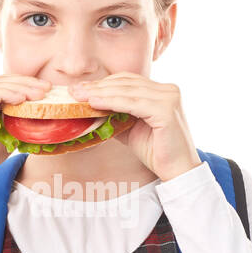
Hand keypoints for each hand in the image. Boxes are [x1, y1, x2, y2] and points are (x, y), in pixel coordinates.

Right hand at [0, 74, 48, 202]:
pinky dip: (4, 94)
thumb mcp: (3, 141)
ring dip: (18, 88)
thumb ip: (12, 124)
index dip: (24, 87)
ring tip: (39, 94)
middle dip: (24, 83)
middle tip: (47, 88)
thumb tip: (35, 113)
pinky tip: (21, 98)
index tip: (47, 93)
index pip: (2, 89)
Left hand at [70, 73, 200, 180]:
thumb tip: (90, 108)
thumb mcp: (131, 129)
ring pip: (127, 91)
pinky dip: (113, 102)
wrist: (177, 171)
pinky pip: (133, 103)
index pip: (128, 81)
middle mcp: (168, 90)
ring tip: (80, 96)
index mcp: (161, 91)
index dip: (103, 83)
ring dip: (101, 93)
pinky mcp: (166, 110)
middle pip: (126, 83)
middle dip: (98, 86)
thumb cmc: (156, 151)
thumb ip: (116, 116)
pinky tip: (95, 103)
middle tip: (73, 90)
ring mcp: (169, 98)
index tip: (80, 88)